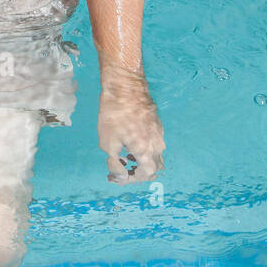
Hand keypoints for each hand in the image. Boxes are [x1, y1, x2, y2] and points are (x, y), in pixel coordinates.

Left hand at [97, 63, 164, 182]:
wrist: (124, 87)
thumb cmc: (114, 115)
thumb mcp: (107, 143)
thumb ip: (115, 163)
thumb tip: (120, 175)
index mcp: (146, 151)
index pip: (146, 174)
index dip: (131, 179)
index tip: (117, 176)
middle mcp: (157, 144)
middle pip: (153, 167)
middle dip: (137, 172)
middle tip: (122, 170)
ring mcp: (159, 132)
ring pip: (155, 155)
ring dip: (141, 160)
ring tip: (124, 156)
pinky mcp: (156, 123)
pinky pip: (154, 142)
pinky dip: (144, 148)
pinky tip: (129, 141)